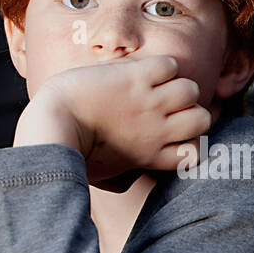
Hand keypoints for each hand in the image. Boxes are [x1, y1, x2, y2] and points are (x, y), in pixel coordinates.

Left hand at [13, 56, 211, 186]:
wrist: (52, 125)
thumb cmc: (69, 154)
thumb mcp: (102, 175)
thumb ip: (121, 177)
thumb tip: (125, 187)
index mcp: (151, 154)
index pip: (195, 152)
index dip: (189, 141)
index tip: (173, 135)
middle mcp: (157, 130)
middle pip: (202, 120)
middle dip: (188, 111)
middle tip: (166, 107)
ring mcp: (148, 102)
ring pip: (190, 90)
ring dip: (176, 85)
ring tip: (155, 86)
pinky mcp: (135, 77)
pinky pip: (170, 65)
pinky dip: (162, 66)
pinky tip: (143, 72)